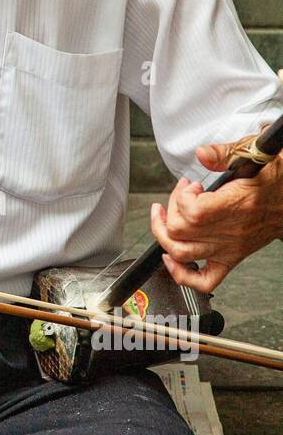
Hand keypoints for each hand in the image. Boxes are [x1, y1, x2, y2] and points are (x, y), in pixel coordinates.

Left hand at [149, 131, 282, 292]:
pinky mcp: (231, 258)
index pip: (193, 213)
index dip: (182, 197)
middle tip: (180, 195)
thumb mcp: (255, 154)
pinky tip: (172, 259)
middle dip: (169, 209)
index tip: (190, 185)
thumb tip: (202, 154)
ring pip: (182, 253)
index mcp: (237, 205)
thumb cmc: (277, 179)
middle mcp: (231, 231)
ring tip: (164, 218)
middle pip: (180, 232)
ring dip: (163, 235)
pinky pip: (204, 280)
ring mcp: (229, 248)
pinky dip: (182, 275)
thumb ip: (225, 153)